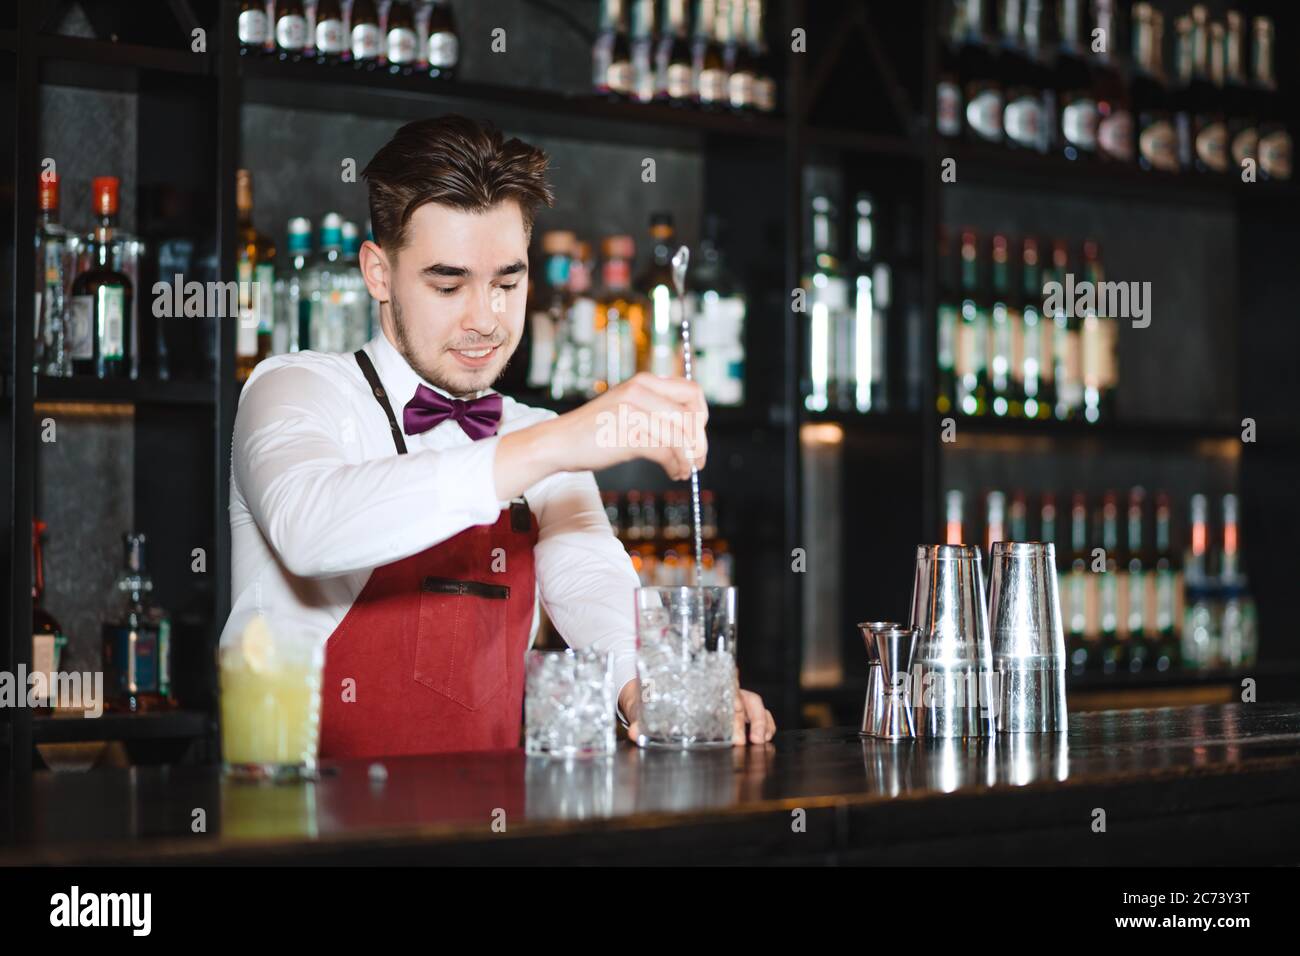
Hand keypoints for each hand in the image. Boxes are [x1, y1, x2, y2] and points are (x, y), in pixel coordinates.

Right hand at [495, 373, 707, 498]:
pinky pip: (666, 451)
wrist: (559, 443)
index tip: (697, 436)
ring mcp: (633, 410)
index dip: (701, 415)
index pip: (693, 391)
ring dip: (689, 458)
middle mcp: (641, 390)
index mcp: (644, 381)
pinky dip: (676, 465)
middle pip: (691, 416)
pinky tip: (675, 473)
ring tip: (685, 471)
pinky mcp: (626, 433)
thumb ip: (656, 411)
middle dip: (699, 442)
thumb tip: (694, 432)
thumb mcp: (629, 409)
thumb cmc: (596, 430)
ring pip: (680, 436)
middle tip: (698, 460)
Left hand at [620, 679, 775, 746]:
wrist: (649, 693)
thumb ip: (639, 719)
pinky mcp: (733, 709)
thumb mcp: (642, 707)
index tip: (733, 720)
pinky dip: (764, 723)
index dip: (729, 704)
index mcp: (698, 681)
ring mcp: (726, 697)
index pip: (721, 686)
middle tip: (745, 741)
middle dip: (747, 719)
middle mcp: (716, 687)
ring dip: (761, 721)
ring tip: (761, 741)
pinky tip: (765, 738)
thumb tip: (634, 733)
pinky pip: (756, 712)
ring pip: (753, 703)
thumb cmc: (649, 698)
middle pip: (740, 698)